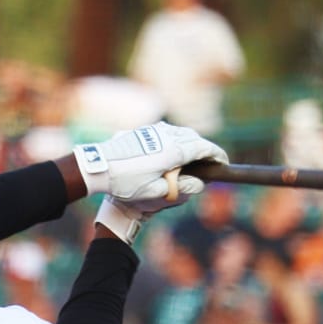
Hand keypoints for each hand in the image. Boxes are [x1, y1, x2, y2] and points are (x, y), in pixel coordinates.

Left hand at [74, 122, 228, 211]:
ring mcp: (154, 131)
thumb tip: (200, 184)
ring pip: (180, 132)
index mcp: (174, 150)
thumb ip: (181, 188)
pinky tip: (169, 152)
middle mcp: (166, 135)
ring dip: (189, 143)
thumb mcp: (156, 192)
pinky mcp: (142, 131)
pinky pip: (165, 132)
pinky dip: (174, 140)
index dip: (218, 155)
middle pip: (194, 138)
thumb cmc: (126, 182)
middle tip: (209, 163)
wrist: (97, 166)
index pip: (205, 148)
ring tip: (191, 159)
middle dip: (204, 149)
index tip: (224, 163)